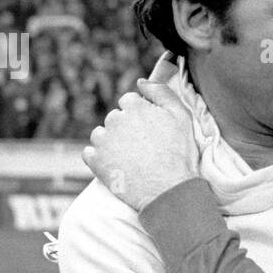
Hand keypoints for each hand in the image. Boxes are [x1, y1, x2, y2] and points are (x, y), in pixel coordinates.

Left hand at [82, 81, 195, 210]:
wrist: (169, 190)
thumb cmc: (179, 154)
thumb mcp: (181, 116)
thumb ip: (162, 92)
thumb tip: (141, 82)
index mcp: (133, 106)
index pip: (129, 102)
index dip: (141, 116)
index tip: (150, 131)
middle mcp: (114, 119)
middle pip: (115, 118)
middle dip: (126, 129)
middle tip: (143, 147)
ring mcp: (102, 141)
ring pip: (102, 135)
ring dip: (112, 143)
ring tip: (130, 158)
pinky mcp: (95, 161)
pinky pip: (90, 154)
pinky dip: (99, 158)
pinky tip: (116, 166)